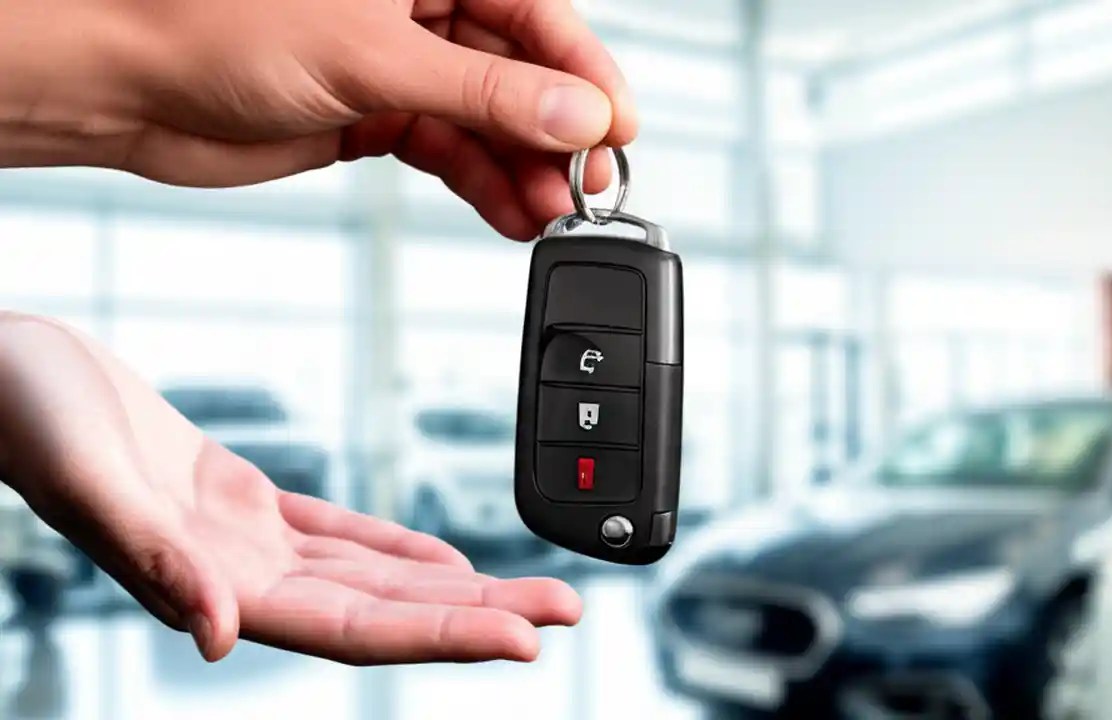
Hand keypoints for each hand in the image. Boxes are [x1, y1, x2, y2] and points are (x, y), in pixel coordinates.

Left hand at [0, 0, 636, 238]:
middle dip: (556, 132)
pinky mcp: (376, 113)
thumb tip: (578, 115)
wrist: (127, 85)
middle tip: (587, 188)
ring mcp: (399, 62)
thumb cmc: (217, 26)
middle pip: (520, 68)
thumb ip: (485, 92)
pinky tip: (510, 214)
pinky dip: (480, 184)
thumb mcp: (375, 59)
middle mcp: (420, 5)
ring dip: (522, 169)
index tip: (616, 129)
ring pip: (488, 118)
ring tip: (550, 216)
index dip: (583, 71)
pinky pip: (449, 149)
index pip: (535, 10)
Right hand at [0, 313, 580, 663]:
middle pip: (387, 611)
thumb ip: (152, 560)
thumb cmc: (25, 415)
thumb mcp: (88, 479)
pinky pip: (338, 533)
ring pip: (373, 575)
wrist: (4, 370)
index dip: (444, 637)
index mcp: (214, 584)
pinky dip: (397, 547)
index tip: (524, 637)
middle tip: (564, 611)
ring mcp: (243, 540)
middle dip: (480, 613)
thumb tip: (215, 635)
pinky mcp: (238, 499)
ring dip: (455, 585)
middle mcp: (239, 575)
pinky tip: (445, 558)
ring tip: (529, 588)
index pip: (356, 629)